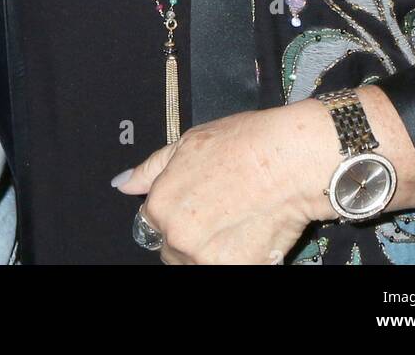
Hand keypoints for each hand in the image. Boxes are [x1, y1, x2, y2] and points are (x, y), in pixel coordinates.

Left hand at [114, 103, 331, 264]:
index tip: (195, 204)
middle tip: (219, 212)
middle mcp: (177, 236)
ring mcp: (204, 259)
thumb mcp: (189, 143)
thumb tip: (124, 183)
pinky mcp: (235, 270)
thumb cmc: (244, 144)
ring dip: (210, 250)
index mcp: (160, 204)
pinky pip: (226, 267)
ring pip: (197, 263)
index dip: (175, 211)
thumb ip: (152, 168)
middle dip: (191, 235)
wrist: (289, 159)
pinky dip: (236, 258)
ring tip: (236, 222)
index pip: (151, 224)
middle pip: (173, 249)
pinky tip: (249, 233)